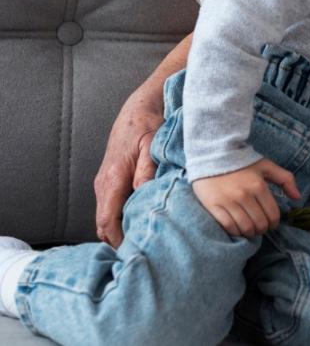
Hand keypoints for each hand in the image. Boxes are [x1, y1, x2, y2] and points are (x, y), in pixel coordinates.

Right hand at [94, 84, 163, 246]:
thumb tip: (145, 197)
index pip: (107, 221)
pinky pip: (113, 207)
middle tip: (145, 256)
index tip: (136, 255)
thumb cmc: (150, 122)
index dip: (119, 241)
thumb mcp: (153, 145)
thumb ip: (148, 172)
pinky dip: (123, 219)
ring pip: (108, 217)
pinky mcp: (112, 180)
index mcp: (112, 179)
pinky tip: (142, 224)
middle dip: (120, 242)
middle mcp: (104, 184)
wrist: (142, 104)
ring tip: (146, 244)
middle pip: (105, 225)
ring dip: (122, 231)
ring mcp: (105, 183)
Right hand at [192, 158, 300, 237]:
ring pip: (245, 228)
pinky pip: (228, 226)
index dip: (274, 223)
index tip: (272, 224)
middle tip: (261, 228)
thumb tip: (297, 197)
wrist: (212, 155)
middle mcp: (244, 195)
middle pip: (259, 223)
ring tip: (251, 229)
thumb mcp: (266, 166)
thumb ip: (285, 179)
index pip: (272, 214)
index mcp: (259, 185)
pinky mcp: (213, 206)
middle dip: (263, 229)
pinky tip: (238, 228)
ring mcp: (228, 201)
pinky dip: (235, 231)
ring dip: (250, 233)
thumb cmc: (242, 162)